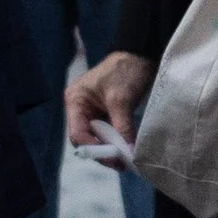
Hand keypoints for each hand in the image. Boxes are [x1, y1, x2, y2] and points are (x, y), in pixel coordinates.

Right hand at [65, 50, 156, 169]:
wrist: (143, 53)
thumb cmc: (127, 71)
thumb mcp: (122, 100)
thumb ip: (122, 127)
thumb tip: (129, 152)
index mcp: (75, 101)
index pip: (78, 133)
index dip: (93, 148)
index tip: (112, 157)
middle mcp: (80, 107)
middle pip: (87, 138)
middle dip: (102, 151)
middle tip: (121, 163)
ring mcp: (94, 110)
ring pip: (99, 136)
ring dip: (111, 147)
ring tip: (126, 160)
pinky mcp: (108, 111)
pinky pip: (109, 130)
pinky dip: (118, 139)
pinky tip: (128, 148)